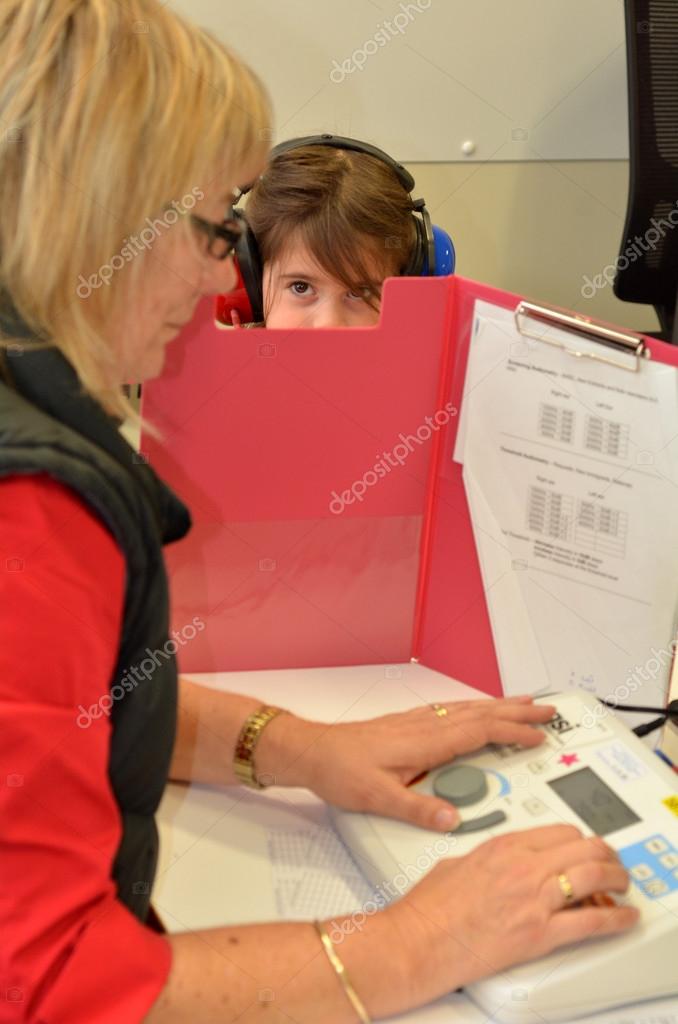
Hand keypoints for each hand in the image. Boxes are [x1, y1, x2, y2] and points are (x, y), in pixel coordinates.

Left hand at [291, 695, 555, 831]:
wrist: (313, 751)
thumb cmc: (341, 771)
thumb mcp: (377, 798)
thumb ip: (416, 809)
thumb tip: (452, 819)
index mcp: (425, 741)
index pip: (480, 731)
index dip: (513, 730)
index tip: (540, 734)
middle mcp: (425, 725)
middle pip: (481, 712)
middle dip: (518, 710)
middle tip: (550, 709)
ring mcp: (418, 722)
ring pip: (469, 708)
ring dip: (501, 705)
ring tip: (525, 703)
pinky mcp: (408, 724)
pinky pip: (454, 710)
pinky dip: (476, 708)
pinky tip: (478, 710)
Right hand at [384, 824, 638, 1009]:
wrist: (418, 941)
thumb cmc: (427, 908)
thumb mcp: (455, 863)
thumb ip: (483, 859)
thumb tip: (493, 864)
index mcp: (502, 846)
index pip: (559, 831)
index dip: (579, 839)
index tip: (584, 846)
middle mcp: (522, 867)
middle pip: (584, 847)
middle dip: (604, 853)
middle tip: (611, 861)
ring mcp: (534, 899)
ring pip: (594, 875)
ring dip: (616, 877)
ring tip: (622, 883)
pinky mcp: (539, 934)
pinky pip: (591, 922)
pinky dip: (616, 919)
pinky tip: (624, 917)